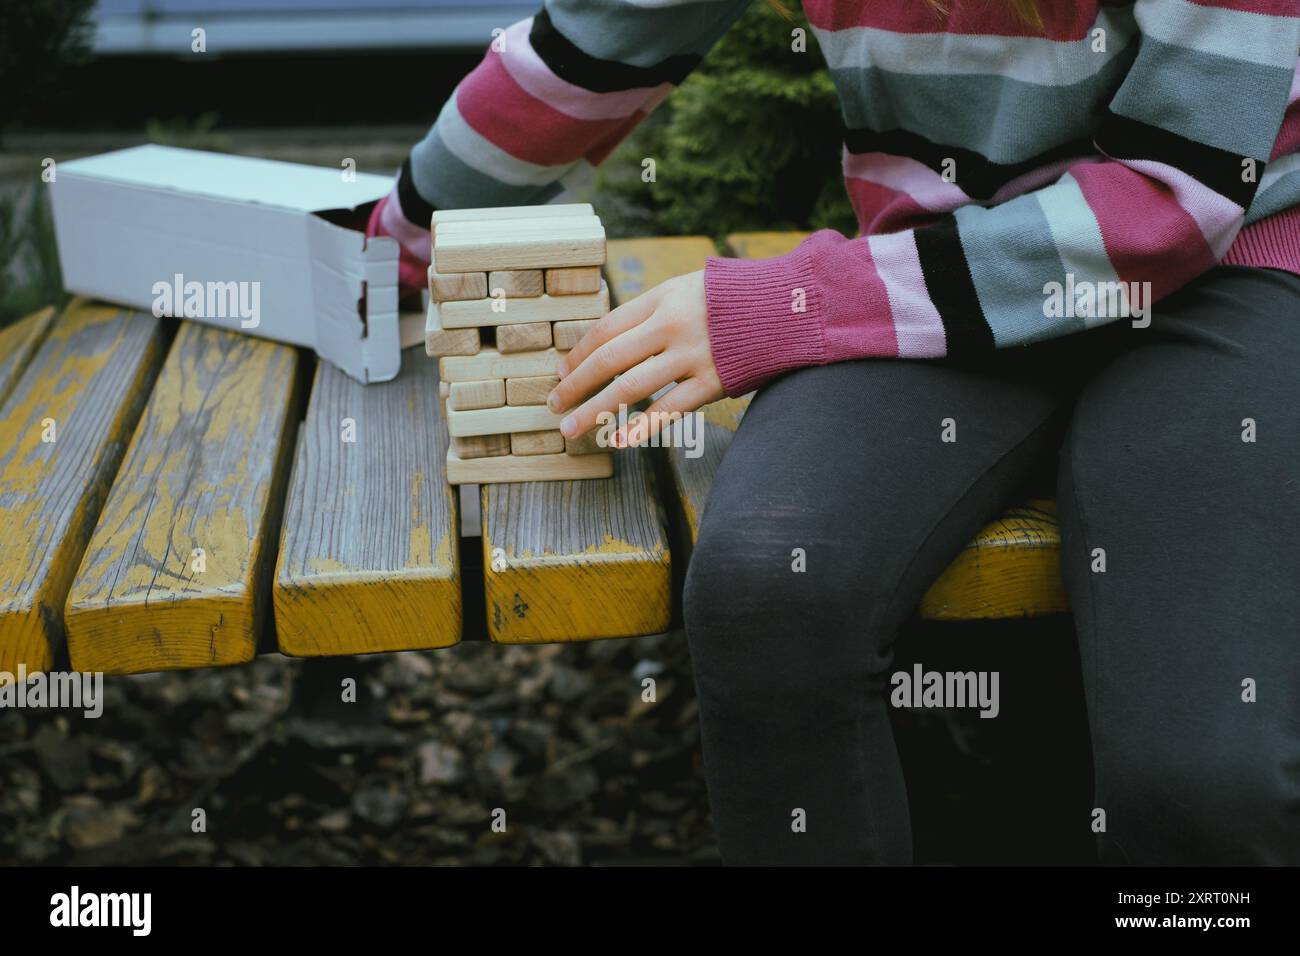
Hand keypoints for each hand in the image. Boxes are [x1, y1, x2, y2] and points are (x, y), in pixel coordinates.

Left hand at [547, 270, 723, 446]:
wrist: (791, 304)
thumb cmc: (736, 298)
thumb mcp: (689, 288)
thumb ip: (653, 312)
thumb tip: (611, 341)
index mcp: (662, 299)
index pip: (605, 329)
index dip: (577, 354)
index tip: (561, 373)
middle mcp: (672, 326)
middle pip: (608, 359)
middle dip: (575, 385)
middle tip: (554, 405)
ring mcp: (692, 355)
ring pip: (630, 388)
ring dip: (594, 410)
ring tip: (571, 429)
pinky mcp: (714, 381)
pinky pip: (670, 409)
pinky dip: (642, 428)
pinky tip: (620, 442)